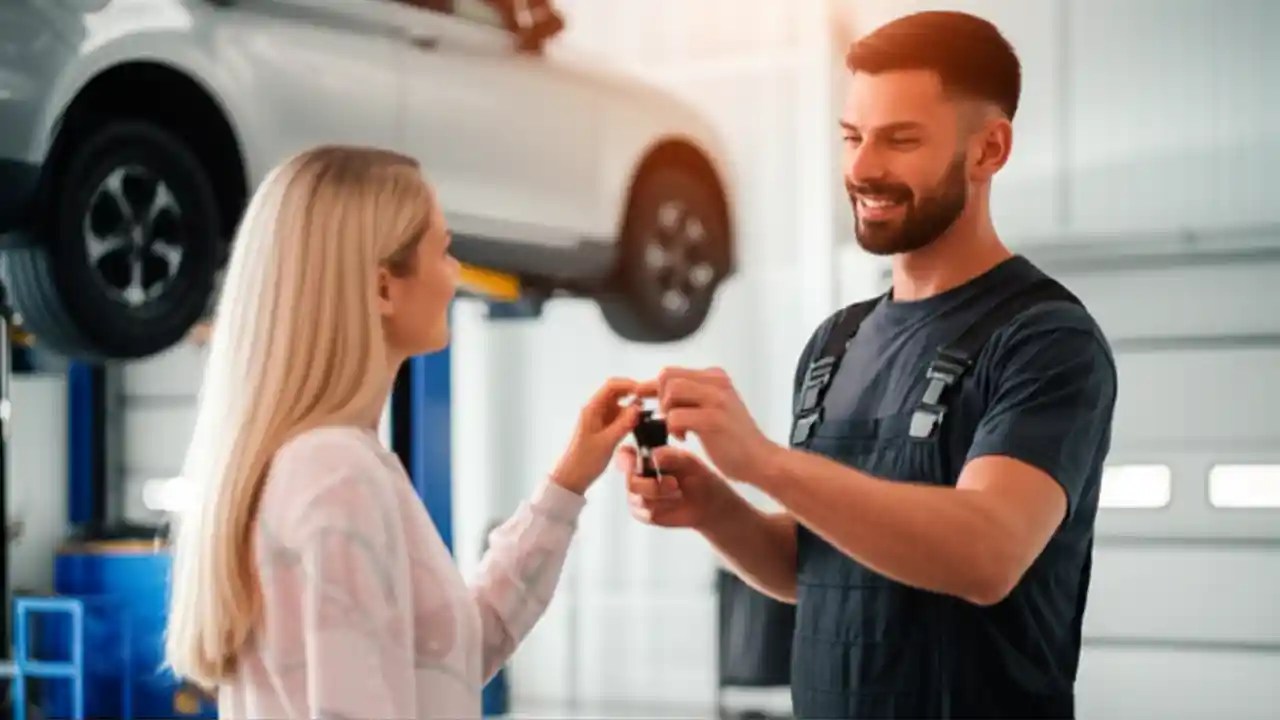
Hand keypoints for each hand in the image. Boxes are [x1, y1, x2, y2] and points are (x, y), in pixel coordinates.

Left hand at [550, 378, 642, 494]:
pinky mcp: (603, 429)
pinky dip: (629, 419)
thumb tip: (638, 407)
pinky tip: (638, 427)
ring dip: (632, 409)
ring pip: (620, 405)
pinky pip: (619, 418)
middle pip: (617, 393)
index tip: (645, 391)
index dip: (629, 384)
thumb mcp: (607, 442)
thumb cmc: (583, 461)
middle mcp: (595, 410)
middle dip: (633, 395)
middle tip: (650, 403)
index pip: (611, 385)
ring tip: (645, 419)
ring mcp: (600, 419)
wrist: (571, 479)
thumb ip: (624, 424)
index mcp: (591, 409)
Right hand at [618, 445, 734, 529]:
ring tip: (678, 492)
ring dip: (662, 497)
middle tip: (674, 483)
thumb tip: (652, 456)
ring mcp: (639, 496)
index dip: (624, 459)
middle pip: (630, 482)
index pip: (624, 456)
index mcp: (644, 458)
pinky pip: (646, 514)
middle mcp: (637, 477)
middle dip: (653, 485)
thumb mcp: (688, 461)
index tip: (634, 462)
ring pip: (638, 499)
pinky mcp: (644, 514)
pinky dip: (664, 509)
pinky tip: (674, 503)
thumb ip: (669, 455)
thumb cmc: (697, 476)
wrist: (709, 502)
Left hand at [645, 366, 783, 484]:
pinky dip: (673, 429)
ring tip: (677, 429)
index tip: (645, 401)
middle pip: (668, 378)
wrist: (761, 460)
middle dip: (660, 400)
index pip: (672, 372)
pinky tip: (684, 438)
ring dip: (667, 413)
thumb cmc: (734, 439)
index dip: (653, 387)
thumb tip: (654, 391)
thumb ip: (689, 396)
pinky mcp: (713, 420)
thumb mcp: (713, 408)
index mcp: (716, 377)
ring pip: (671, 393)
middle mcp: (717, 383)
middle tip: (668, 419)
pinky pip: (676, 417)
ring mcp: (716, 400)